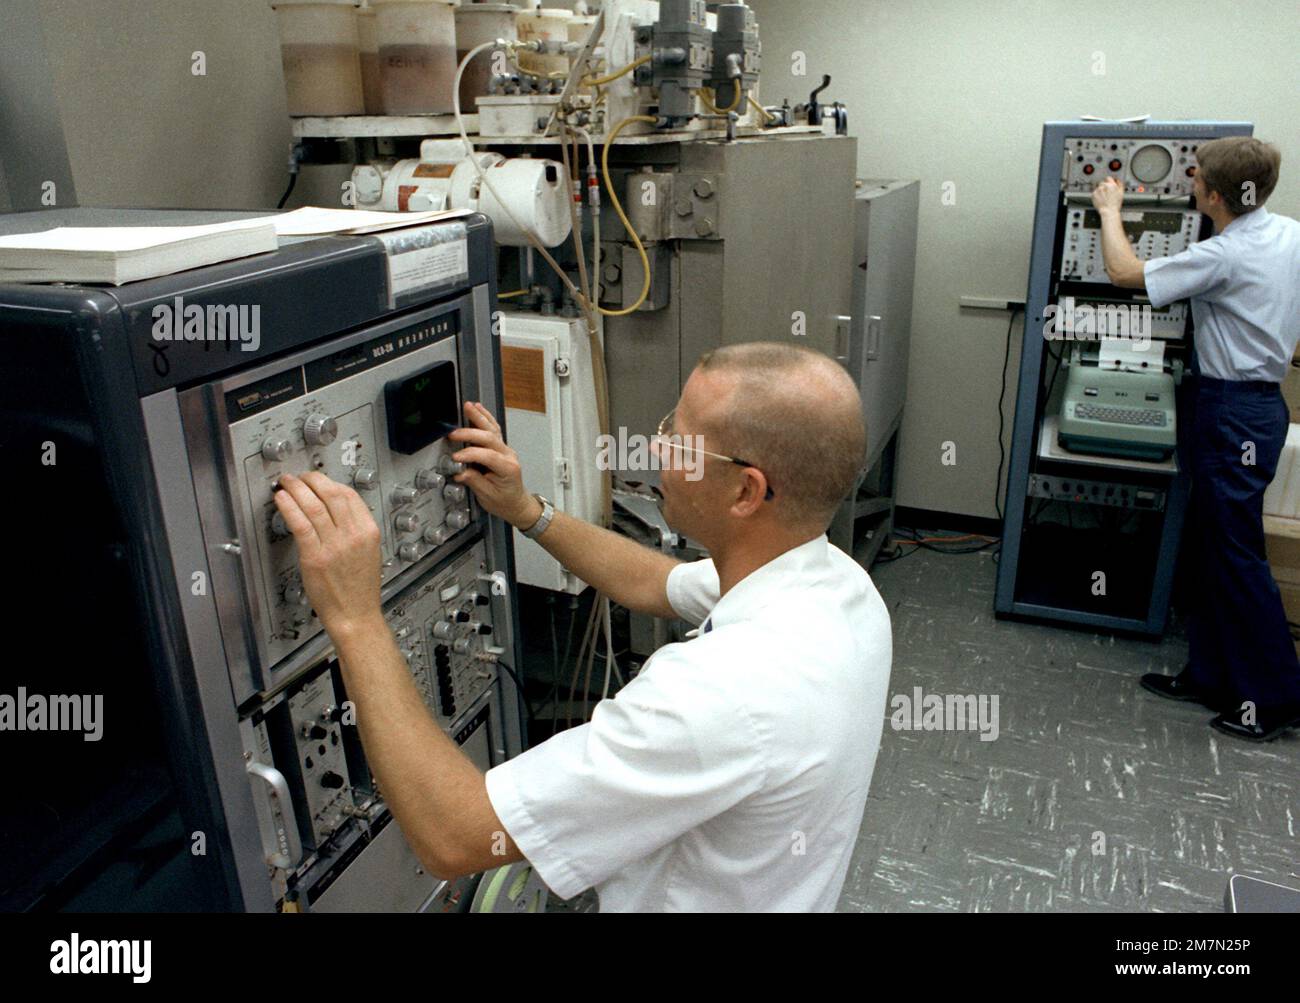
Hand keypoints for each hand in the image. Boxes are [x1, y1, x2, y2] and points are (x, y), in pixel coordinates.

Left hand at [273, 472, 382, 637]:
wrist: (355, 615)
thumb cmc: (360, 589)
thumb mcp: (368, 552)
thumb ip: (354, 530)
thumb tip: (334, 509)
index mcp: (369, 531)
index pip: (349, 494)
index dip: (329, 482)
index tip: (317, 481)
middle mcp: (353, 535)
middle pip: (331, 494)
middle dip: (312, 479)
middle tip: (299, 476)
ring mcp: (334, 545)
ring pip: (314, 505)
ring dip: (297, 489)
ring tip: (286, 483)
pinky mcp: (315, 557)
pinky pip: (300, 524)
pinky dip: (289, 507)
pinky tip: (282, 500)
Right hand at [447, 401, 539, 528]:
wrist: (516, 503)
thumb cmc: (505, 501)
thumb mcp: (488, 496)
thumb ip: (474, 481)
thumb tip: (460, 471)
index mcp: (508, 468)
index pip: (488, 456)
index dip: (470, 454)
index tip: (456, 458)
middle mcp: (509, 455)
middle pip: (490, 438)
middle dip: (470, 433)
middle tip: (454, 433)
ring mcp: (506, 449)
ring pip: (493, 429)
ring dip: (479, 416)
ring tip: (468, 406)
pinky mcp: (501, 447)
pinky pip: (494, 428)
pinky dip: (485, 417)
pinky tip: (478, 408)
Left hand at [1091, 176, 1124, 214]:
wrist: (1108, 211)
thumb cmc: (1115, 204)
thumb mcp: (1121, 193)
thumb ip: (1119, 184)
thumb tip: (1117, 180)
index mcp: (1111, 184)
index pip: (1108, 178)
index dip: (1109, 181)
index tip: (1108, 184)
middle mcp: (1104, 186)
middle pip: (1102, 183)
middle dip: (1104, 186)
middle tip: (1106, 193)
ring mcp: (1098, 190)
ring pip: (1098, 188)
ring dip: (1100, 191)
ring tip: (1103, 197)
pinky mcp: (1093, 194)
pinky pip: (1095, 192)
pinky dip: (1097, 195)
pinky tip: (1100, 199)